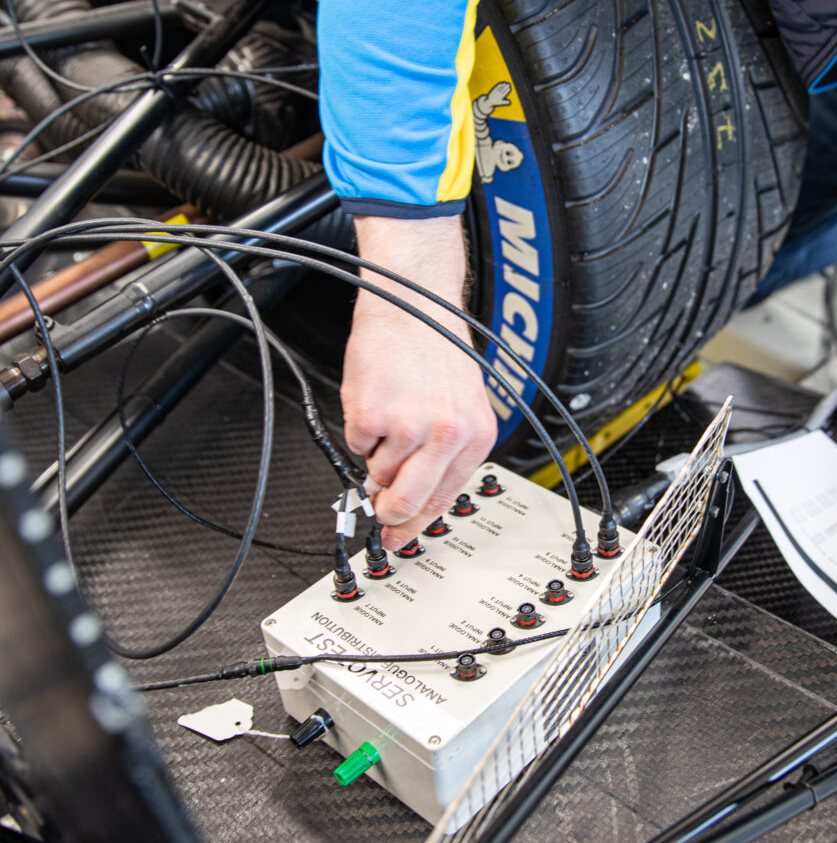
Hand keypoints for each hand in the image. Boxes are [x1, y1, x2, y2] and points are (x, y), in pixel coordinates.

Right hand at [342, 215, 497, 548]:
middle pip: (408, 503)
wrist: (412, 304)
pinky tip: (375, 398)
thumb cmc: (435, 347)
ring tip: (389, 414)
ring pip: (378, 473)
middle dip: (387, 507)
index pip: (444, 500)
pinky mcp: (374, 416)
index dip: (416, 525)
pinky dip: (358, 426)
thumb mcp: (461, 403)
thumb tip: (414, 498)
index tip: (399, 538)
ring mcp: (410, 428)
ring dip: (376, 452)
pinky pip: (356, 444)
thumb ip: (445, 451)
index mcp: (475, 437)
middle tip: (377, 499)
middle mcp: (447, 436)